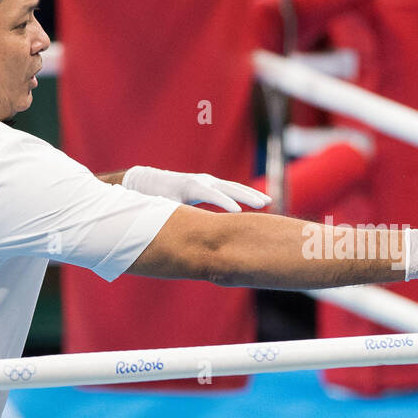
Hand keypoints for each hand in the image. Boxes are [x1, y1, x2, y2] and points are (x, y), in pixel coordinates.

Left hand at [122, 165, 271, 212]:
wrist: (149, 182)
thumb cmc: (156, 200)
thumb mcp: (163, 210)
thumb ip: (176, 219)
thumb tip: (184, 236)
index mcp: (190, 187)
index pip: (211, 195)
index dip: (224, 203)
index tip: (238, 212)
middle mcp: (202, 181)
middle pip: (228, 188)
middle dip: (246, 196)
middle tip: (263, 204)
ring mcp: (209, 181)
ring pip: (234, 187)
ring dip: (251, 194)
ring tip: (268, 202)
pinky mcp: (212, 185)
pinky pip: (232, 189)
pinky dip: (246, 194)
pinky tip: (261, 202)